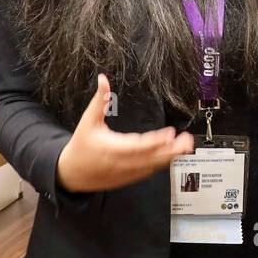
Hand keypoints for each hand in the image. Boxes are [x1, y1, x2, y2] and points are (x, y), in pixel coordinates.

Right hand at [56, 74, 194, 192]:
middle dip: (170, 150)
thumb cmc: (81, 146)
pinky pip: (147, 172)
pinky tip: (172, 156)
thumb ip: (98, 101)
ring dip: (169, 157)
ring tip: (185, 147)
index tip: (169, 134)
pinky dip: (160, 164)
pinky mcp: (128, 178)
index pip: (137, 146)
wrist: (70, 174)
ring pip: (151, 166)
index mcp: (111, 148)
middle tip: (186, 141)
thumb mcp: (88, 121)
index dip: (154, 141)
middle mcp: (121, 162)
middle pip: (149, 158)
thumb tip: (103, 79)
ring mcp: (125, 173)